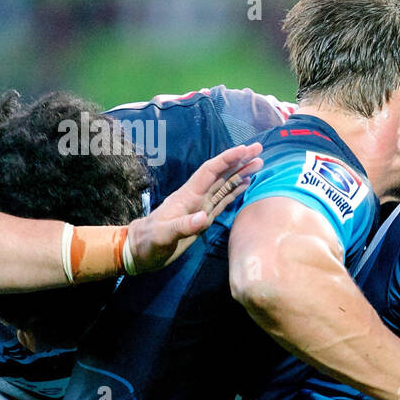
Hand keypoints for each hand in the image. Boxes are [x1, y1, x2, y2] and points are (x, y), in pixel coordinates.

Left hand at [127, 143, 262, 273]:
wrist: (141, 250)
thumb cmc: (149, 241)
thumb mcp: (163, 235)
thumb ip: (183, 226)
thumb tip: (204, 217)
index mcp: (188, 196)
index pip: (210, 172)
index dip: (226, 159)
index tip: (243, 150)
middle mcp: (197, 197)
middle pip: (221, 173)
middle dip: (239, 160)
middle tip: (258, 149)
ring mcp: (201, 206)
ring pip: (224, 185)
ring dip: (241, 173)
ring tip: (258, 163)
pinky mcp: (204, 217)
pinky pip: (223, 200)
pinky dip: (236, 190)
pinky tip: (246, 183)